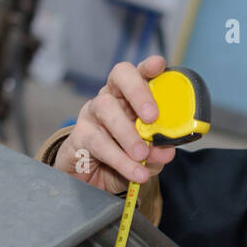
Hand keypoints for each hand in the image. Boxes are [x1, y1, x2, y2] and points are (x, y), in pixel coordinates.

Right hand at [56, 55, 177, 193]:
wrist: (94, 182)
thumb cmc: (124, 158)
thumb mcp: (148, 158)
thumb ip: (158, 151)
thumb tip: (167, 149)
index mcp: (130, 98)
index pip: (138, 73)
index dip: (148, 67)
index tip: (159, 65)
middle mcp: (110, 98)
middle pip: (120, 77)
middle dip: (138, 92)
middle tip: (152, 116)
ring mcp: (92, 114)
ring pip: (106, 108)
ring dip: (127, 133)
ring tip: (141, 154)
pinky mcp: (79, 135)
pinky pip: (99, 143)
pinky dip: (120, 160)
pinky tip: (135, 172)